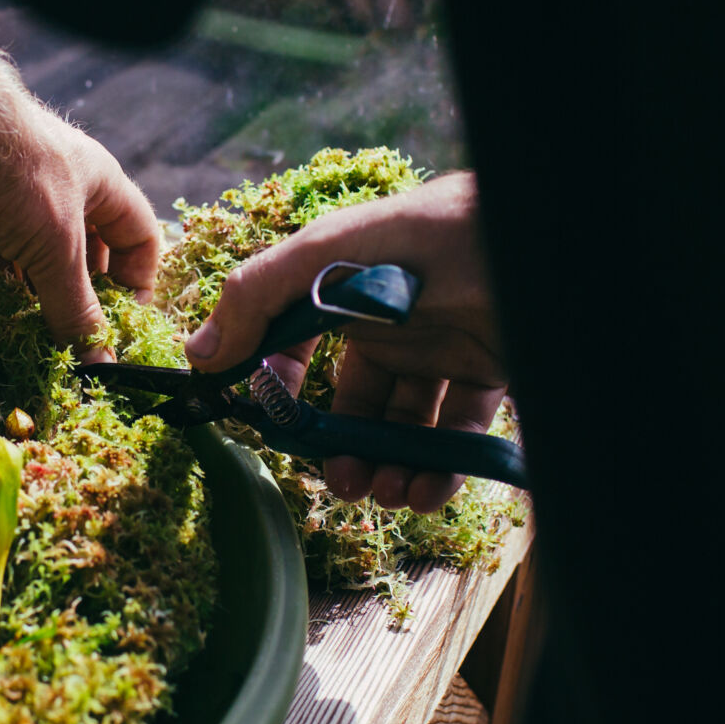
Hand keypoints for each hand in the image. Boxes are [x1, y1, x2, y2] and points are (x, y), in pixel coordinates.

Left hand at [0, 77, 160, 357]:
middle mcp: (68, 186)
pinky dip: (0, 271)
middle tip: (70, 333)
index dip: (137, 282)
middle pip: (89, 250)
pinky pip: (1, 245)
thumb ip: (75, 307)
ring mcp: (21, 193)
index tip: (119, 326)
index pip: (140, 239)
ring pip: (41, 251)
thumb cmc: (16, 175)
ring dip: (36, 287)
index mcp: (103, 186)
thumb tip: (100, 363)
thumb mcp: (56, 248)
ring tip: (30, 324)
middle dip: (80, 292)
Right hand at [182, 174, 503, 511]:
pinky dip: (442, 471)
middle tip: (342, 483)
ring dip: (390, 468)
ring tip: (386, 492)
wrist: (526, 237)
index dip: (281, 389)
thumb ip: (258, 297)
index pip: (296, 347)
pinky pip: (458, 435)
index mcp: (345, 291)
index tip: (273, 428)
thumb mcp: (328, 252)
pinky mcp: (487, 374)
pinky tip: (425, 491)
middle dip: (343, 448)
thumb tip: (199, 354)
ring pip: (404, 427)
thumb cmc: (427, 231)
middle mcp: (390, 325)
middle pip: (354, 402)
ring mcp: (440, 351)